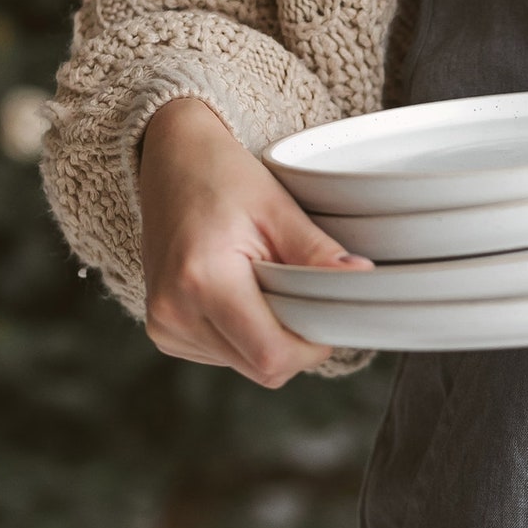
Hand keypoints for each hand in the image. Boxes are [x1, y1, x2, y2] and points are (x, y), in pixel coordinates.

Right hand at [140, 97, 368, 386]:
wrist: (171, 159)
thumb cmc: (223, 176)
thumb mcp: (277, 207)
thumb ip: (318, 252)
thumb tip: (363, 278)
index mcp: (201, 280)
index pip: (272, 355)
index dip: (312, 347)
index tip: (327, 314)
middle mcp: (174, 311)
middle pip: (262, 368)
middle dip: (294, 343)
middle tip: (300, 291)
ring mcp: (164, 325)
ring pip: (246, 366)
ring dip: (269, 338)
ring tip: (263, 283)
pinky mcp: (163, 331)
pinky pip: (224, 356)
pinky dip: (245, 335)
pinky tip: (240, 294)